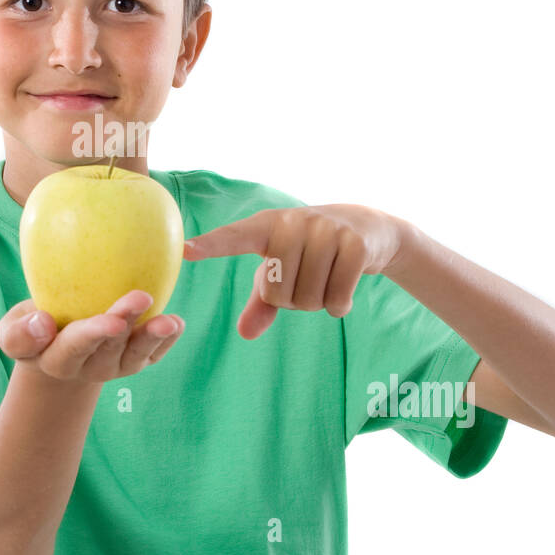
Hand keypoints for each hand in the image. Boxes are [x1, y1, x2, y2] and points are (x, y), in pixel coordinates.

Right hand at [0, 290, 185, 382]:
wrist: (58, 346)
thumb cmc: (34, 329)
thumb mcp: (12, 332)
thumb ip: (18, 333)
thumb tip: (42, 322)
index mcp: (59, 359)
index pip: (76, 346)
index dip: (94, 333)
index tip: (110, 320)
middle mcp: (92, 367)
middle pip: (111, 346)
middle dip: (126, 322)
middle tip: (141, 297)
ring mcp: (118, 365)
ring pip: (138, 354)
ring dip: (154, 336)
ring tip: (170, 322)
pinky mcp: (138, 360)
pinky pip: (155, 354)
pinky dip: (168, 340)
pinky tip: (178, 324)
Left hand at [183, 204, 410, 339]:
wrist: (369, 228)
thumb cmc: (311, 252)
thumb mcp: (284, 272)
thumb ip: (262, 302)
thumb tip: (244, 333)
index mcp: (267, 226)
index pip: (234, 237)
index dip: (211, 245)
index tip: (185, 250)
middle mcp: (293, 222)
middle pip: (278, 293)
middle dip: (293, 301)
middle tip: (307, 281)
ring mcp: (326, 229)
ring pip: (308, 298)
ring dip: (318, 303)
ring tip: (327, 280)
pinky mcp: (355, 243)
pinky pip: (337, 297)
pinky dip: (340, 305)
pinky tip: (345, 288)